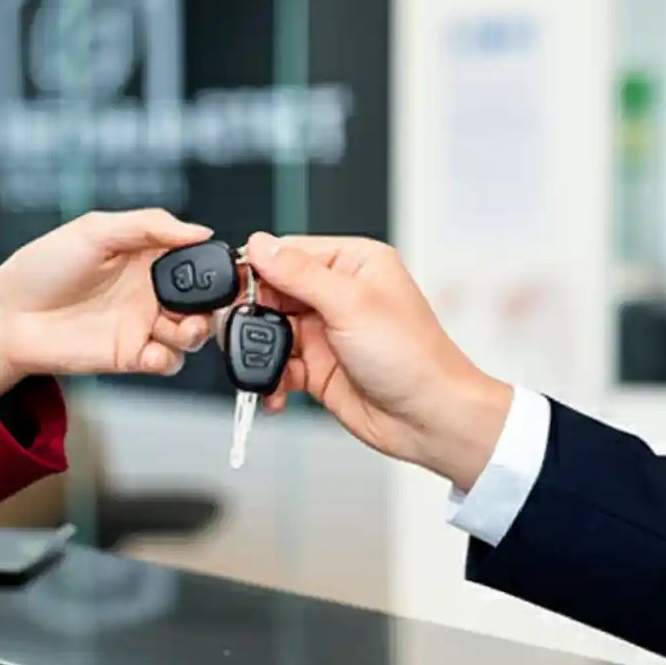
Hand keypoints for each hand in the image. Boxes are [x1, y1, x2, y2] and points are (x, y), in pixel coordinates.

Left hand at [0, 210, 213, 400]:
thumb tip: (199, 230)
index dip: (214, 264)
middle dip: (215, 305)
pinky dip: (169, 359)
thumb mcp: (95, 229)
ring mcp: (143, 325)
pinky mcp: (132, 356)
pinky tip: (152, 350)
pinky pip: (167, 361)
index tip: (223, 267)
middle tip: (205, 305)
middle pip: (204, 301)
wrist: (8, 317)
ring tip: (184, 328)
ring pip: (193, 334)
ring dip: (197, 332)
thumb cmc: (42, 267)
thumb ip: (149, 225)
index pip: (195, 259)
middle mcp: (150, 291)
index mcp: (147, 255)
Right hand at [244, 232, 512, 489]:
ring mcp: (327, 332)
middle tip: (237, 332)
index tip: (235, 289)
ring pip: (271, 331)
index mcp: (353, 263)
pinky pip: (280, 366)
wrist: (430, 419)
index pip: (289, 252)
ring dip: (259, 350)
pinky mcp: (319, 367)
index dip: (259, 269)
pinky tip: (274, 389)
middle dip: (252, 314)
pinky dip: (271, 378)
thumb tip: (261, 245)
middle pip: (273, 292)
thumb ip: (300, 273)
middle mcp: (339, 294)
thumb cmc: (413, 358)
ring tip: (256, 364)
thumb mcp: (351, 303)